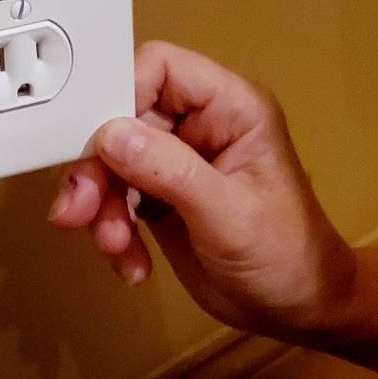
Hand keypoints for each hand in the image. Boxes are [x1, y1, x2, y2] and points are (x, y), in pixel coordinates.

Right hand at [48, 41, 356, 340]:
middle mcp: (197, 127)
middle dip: (98, 168)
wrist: (296, 310)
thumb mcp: (229, 213)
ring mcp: (174, 162)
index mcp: (229, 108)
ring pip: (109, 162)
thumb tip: (110, 135)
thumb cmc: (288, 255)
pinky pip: (114, 199)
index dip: (119, 95)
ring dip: (100, 206)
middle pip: (121, 119)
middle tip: (81, 209)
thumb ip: (170, 170)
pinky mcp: (157, 197)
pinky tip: (132, 261)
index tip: (94, 142)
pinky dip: (111, 231)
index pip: (160, 69)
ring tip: (115, 245)